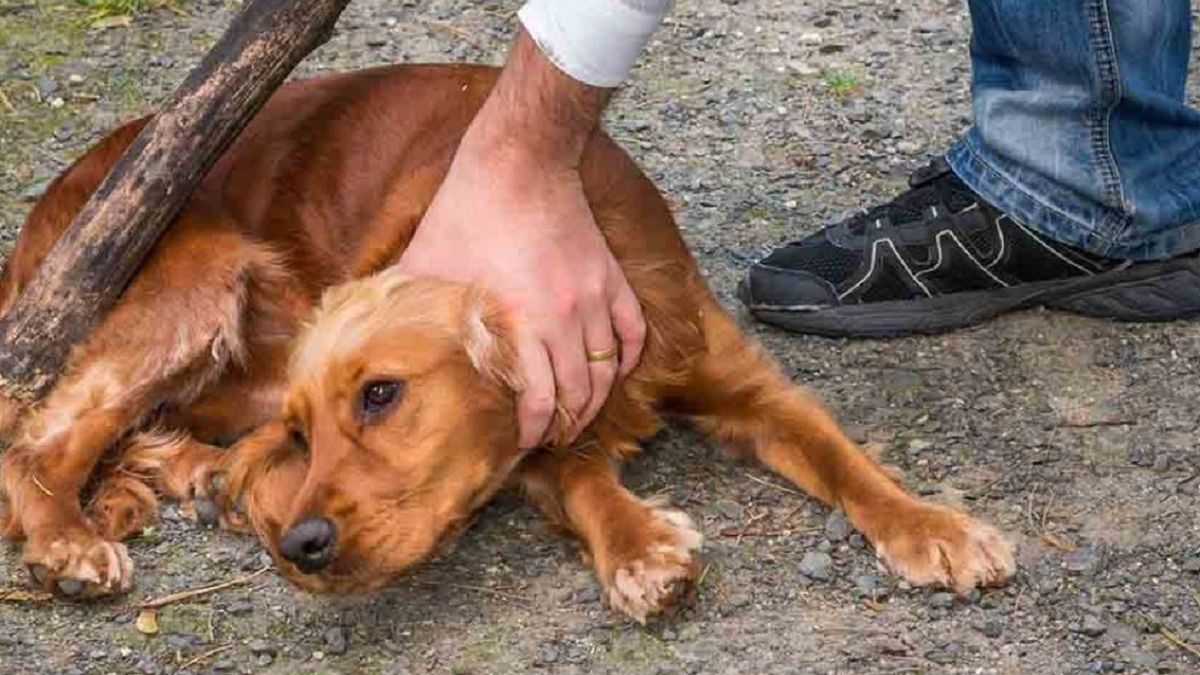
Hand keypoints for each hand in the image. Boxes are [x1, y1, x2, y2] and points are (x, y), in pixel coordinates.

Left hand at [394, 31, 645, 448]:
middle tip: (553, 437)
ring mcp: (594, 298)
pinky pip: (632, 331)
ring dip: (596, 399)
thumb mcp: (426, 264)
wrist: (520, 161)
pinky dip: (626, 358)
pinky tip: (613, 370)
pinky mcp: (611, 277)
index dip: (535, 430)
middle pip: (581, 393)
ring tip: (581, 414)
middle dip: (568, 424)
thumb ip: (407, 306)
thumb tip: (372, 337)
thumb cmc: (467, 210)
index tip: (525, 442)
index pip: (541, 400)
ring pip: (608, 369)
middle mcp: (564, 317)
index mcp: (519, 321)